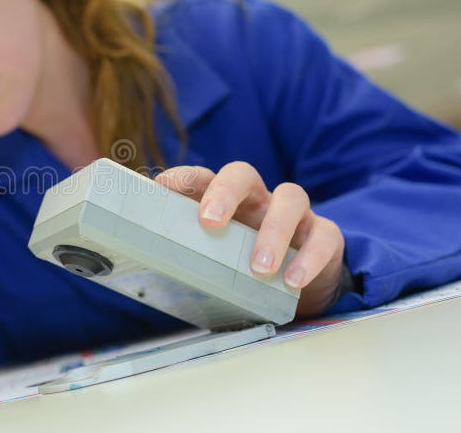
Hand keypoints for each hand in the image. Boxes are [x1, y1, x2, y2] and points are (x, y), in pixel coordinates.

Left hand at [155, 162, 344, 316]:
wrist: (298, 290)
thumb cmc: (244, 270)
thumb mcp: (214, 262)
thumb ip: (187, 258)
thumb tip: (139, 270)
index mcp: (224, 201)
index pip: (202, 178)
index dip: (183, 178)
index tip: (163, 187)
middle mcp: (257, 199)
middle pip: (242, 174)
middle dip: (224, 192)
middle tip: (210, 222)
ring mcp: (294, 214)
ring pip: (289, 200)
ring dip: (273, 231)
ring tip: (260, 268)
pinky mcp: (323, 235)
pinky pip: (324, 236)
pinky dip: (310, 257)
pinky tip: (293, 280)